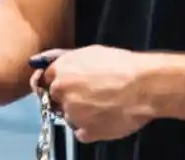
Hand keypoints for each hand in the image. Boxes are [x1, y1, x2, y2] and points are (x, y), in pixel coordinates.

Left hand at [30, 46, 157, 143]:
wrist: (143, 86)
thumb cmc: (121, 66)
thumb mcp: (89, 52)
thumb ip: (63, 59)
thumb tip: (41, 62)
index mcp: (60, 71)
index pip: (44, 80)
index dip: (56, 82)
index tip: (65, 86)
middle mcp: (61, 92)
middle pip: (55, 99)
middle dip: (67, 98)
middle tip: (89, 94)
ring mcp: (72, 113)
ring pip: (68, 116)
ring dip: (80, 113)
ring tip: (103, 104)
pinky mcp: (85, 131)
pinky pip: (81, 132)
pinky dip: (90, 128)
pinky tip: (105, 117)